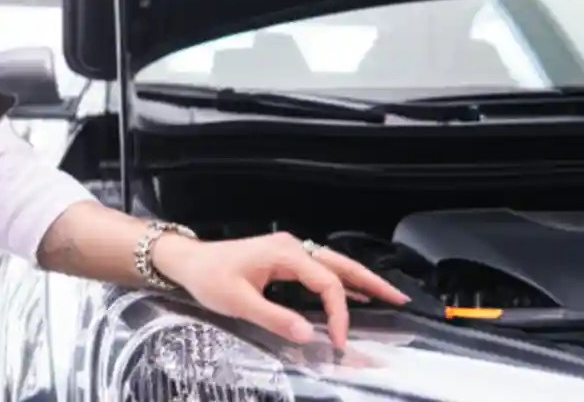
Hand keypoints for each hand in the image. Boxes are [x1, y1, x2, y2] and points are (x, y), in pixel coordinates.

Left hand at [151, 231, 408, 348]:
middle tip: (400, 298)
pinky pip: (319, 268)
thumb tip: (309, 335)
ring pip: (332, 264)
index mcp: (284, 253)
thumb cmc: (209, 277)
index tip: (338, 340)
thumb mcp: (238, 302)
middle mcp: (290, 247)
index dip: (339, 312)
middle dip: (371, 281)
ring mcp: (287, 251)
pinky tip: (354, 291)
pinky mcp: (282, 258)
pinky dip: (340, 279)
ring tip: (388, 295)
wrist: (187, 261)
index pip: (326, 282)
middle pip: (340, 264)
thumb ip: (275, 318)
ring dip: (359, 279)